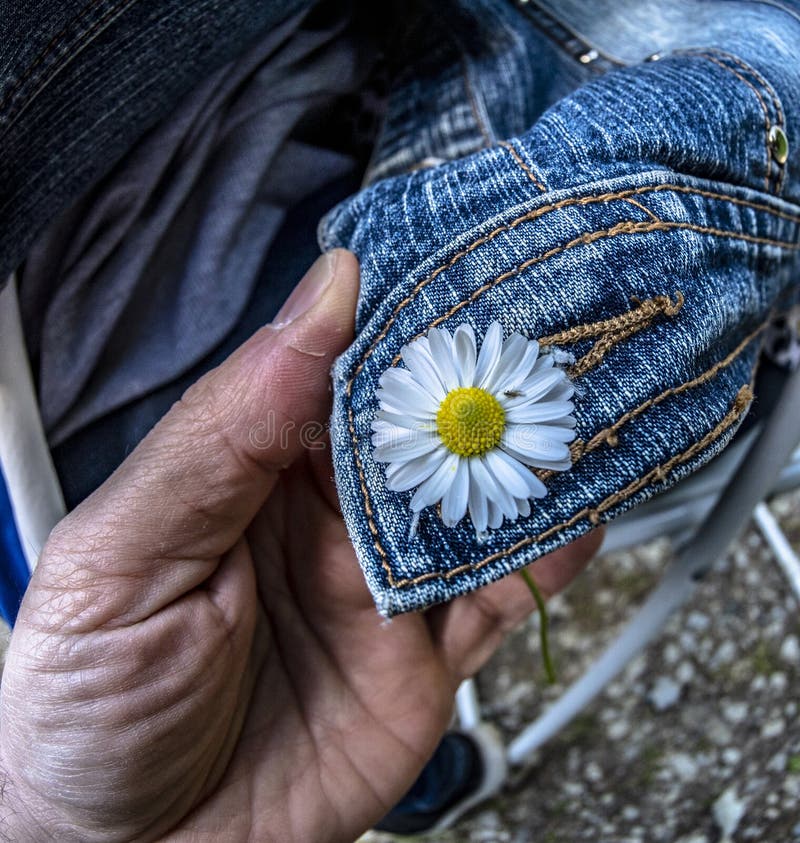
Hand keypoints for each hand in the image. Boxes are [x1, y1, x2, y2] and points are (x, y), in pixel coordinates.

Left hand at [0, 250, 600, 842]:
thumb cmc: (92, 703)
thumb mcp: (125, 556)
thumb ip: (221, 435)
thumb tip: (313, 308)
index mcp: (252, 465)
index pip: (337, 368)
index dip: (394, 321)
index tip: (455, 269)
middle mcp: (328, 514)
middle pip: (418, 430)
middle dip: (478, 382)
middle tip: (544, 331)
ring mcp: (383, 584)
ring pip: (472, 505)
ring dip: (523, 462)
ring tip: (572, 418)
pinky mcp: (423, 658)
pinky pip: (497, 599)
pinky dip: (543, 562)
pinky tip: (573, 525)